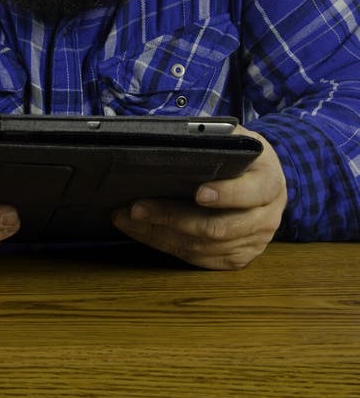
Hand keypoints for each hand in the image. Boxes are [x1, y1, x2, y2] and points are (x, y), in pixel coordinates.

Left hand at [112, 125, 286, 268]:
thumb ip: (217, 139)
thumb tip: (179, 138)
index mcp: (269, 182)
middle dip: (172, 217)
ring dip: (160, 234)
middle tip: (137, 207)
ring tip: (128, 218)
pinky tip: (142, 231)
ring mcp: (254, 243)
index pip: (252, 192)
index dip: (226, 195)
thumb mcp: (238, 139)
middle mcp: (266, 218)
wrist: (265, 180)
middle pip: (218, 227)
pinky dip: (166, 245)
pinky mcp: (238, 258)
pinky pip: (199, 259)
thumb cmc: (244, 156)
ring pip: (203, 247)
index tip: (198, 193)